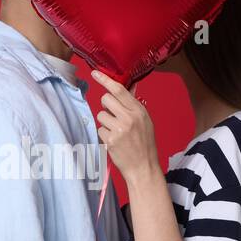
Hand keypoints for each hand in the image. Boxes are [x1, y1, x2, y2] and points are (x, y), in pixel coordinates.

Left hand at [90, 70, 159, 184]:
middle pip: (105, 99)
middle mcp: (129, 117)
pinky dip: (104, 135)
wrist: (144, 167)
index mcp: (139, 110)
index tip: (95, 73)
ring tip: (117, 133)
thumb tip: (130, 87)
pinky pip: (100, 130)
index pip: (119, 89)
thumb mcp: (145, 121)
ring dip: (105, 123)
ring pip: (100, 115)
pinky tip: (114, 142)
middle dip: (106, 106)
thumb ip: (134, 105)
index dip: (105, 79)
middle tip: (113, 116)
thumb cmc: (144, 144)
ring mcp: (119, 129)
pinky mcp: (111, 140)